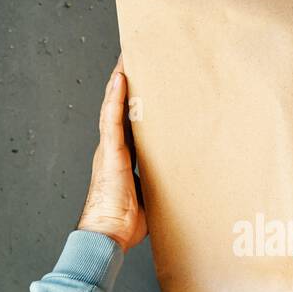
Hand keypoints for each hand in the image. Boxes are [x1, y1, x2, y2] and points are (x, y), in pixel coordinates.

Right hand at [76, 63, 147, 252]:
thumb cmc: (125, 222)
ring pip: (113, 106)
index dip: (133, 98)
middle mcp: (113, 148)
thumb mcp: (151, 195)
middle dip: (126, 81)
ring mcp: (109, 149)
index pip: (128, 120)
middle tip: (139, 55)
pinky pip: (111, 120)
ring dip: (120, 80)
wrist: (107, 236)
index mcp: (121, 156)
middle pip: (119, 106)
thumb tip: (185, 177)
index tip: (145, 77)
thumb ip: (162, 181)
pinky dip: (115, 98)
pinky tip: (120, 78)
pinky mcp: (110, 154)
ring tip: (129, 55)